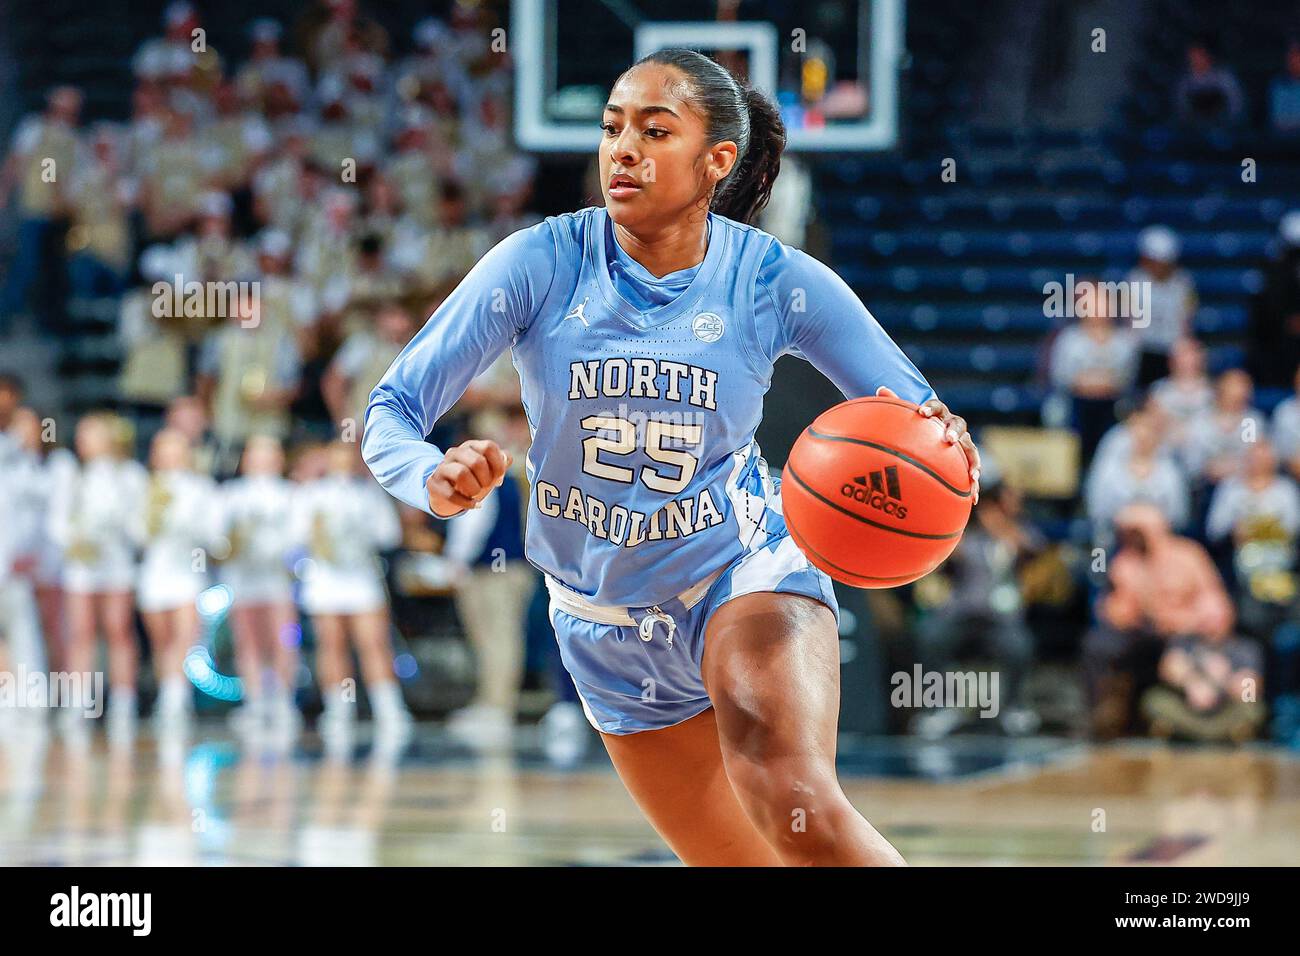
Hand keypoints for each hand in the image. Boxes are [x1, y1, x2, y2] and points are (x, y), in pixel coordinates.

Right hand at [427, 439, 512, 517]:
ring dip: (474, 489)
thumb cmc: (473, 479)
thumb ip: (502, 461)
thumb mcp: (489, 469)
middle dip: (486, 479)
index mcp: (470, 446)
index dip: (498, 464)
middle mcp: (454, 453)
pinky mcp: (434, 483)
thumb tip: (506, 460)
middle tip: (486, 486)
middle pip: (477, 461)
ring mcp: (442, 467)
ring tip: (476, 494)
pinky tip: (474, 505)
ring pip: (462, 474)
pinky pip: (451, 494)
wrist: (448, 494)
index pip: (489, 447)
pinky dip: (467, 503)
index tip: (498, 476)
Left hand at [876, 386, 980, 503]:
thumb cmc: (918, 424)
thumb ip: (895, 402)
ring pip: (971, 450)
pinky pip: (971, 472)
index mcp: (940, 414)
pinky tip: (973, 499)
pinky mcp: (966, 460)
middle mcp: (954, 426)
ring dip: (973, 462)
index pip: (937, 406)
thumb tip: (880, 388)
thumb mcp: (906, 414)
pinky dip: (973, 485)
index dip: (930, 408)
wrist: (935, 433)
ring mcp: (963, 443)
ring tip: (972, 475)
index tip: (921, 412)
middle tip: (949, 440)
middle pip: (959, 426)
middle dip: (954, 433)